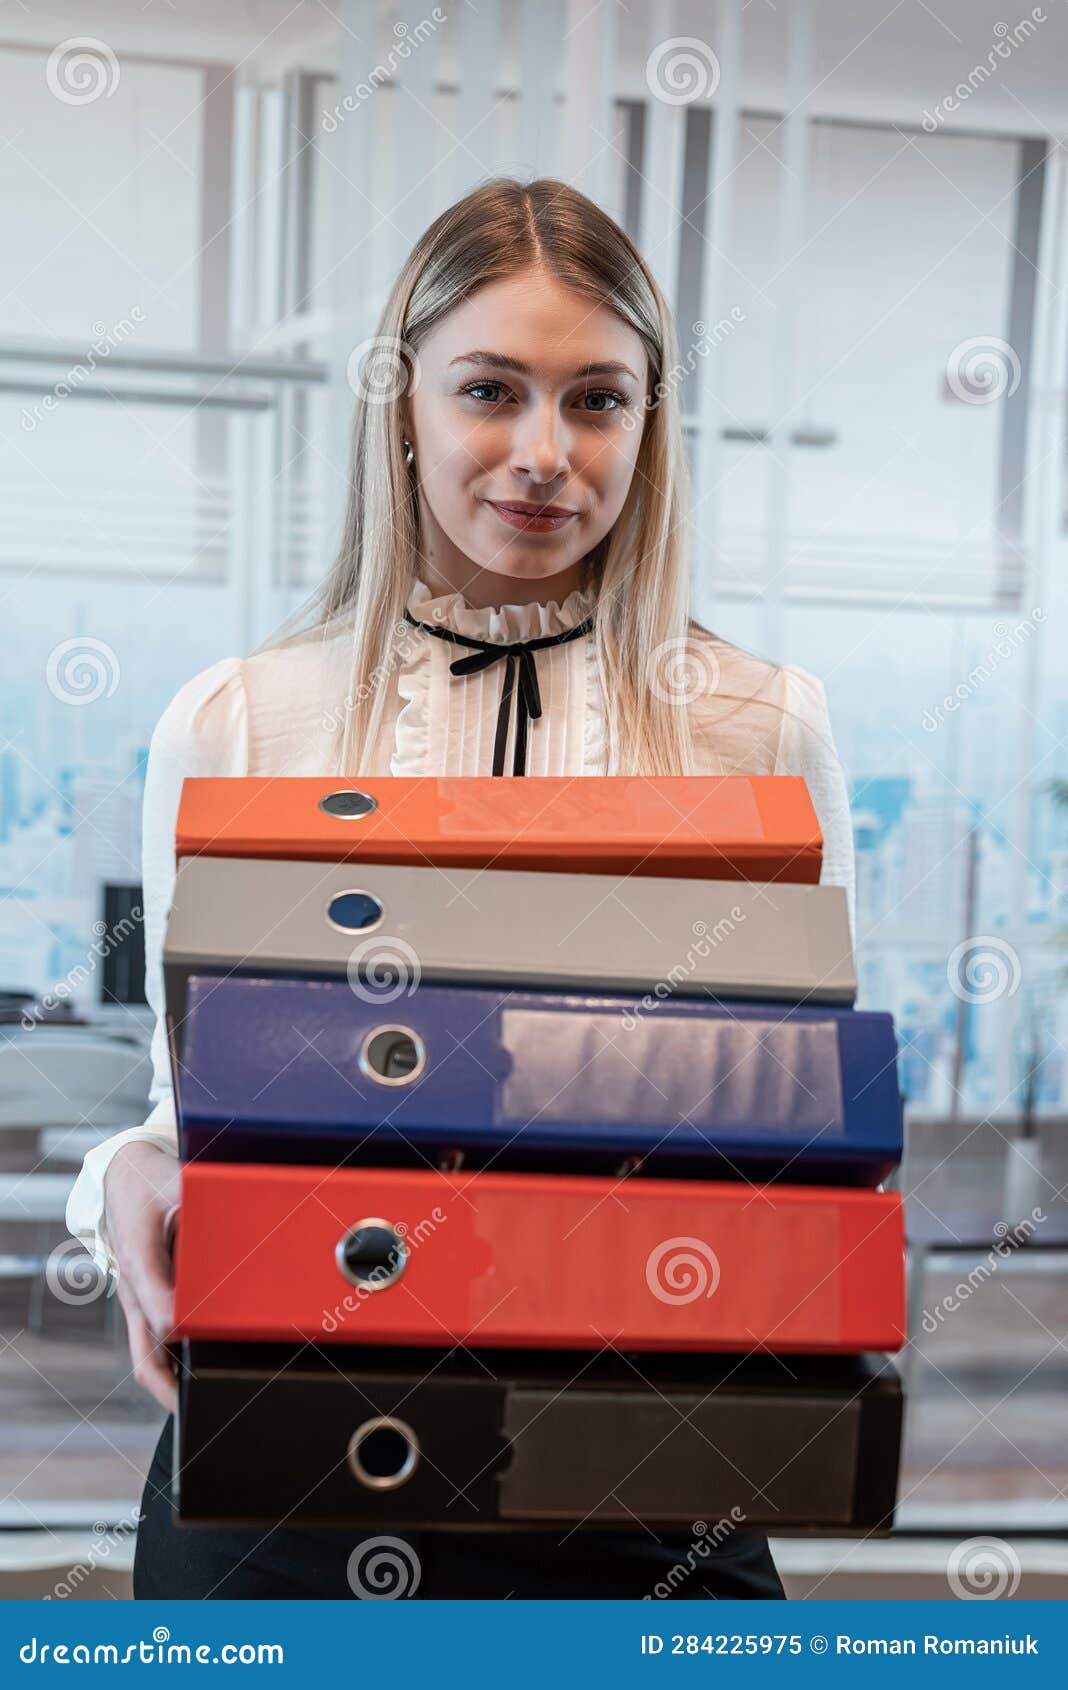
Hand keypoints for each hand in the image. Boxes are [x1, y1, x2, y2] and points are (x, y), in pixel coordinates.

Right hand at [102, 1141, 180, 1413]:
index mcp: (141, 1259)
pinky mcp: (142, 1300)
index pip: (160, 1310)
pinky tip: (196, 1374)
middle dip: (172, 1389)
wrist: (121, 1176)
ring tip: (204, 1405)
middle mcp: (134, 1288)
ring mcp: (135, 1299)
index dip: (184, 1330)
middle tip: (203, 1410)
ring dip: (171, 1383)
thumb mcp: (178, 1185)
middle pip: (145, 1357)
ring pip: (146, 1356)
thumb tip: (243, 1233)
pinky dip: (171, 1363)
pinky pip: (151, 1341)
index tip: (207, 1345)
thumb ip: (204, 1211)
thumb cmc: (152, 1180)